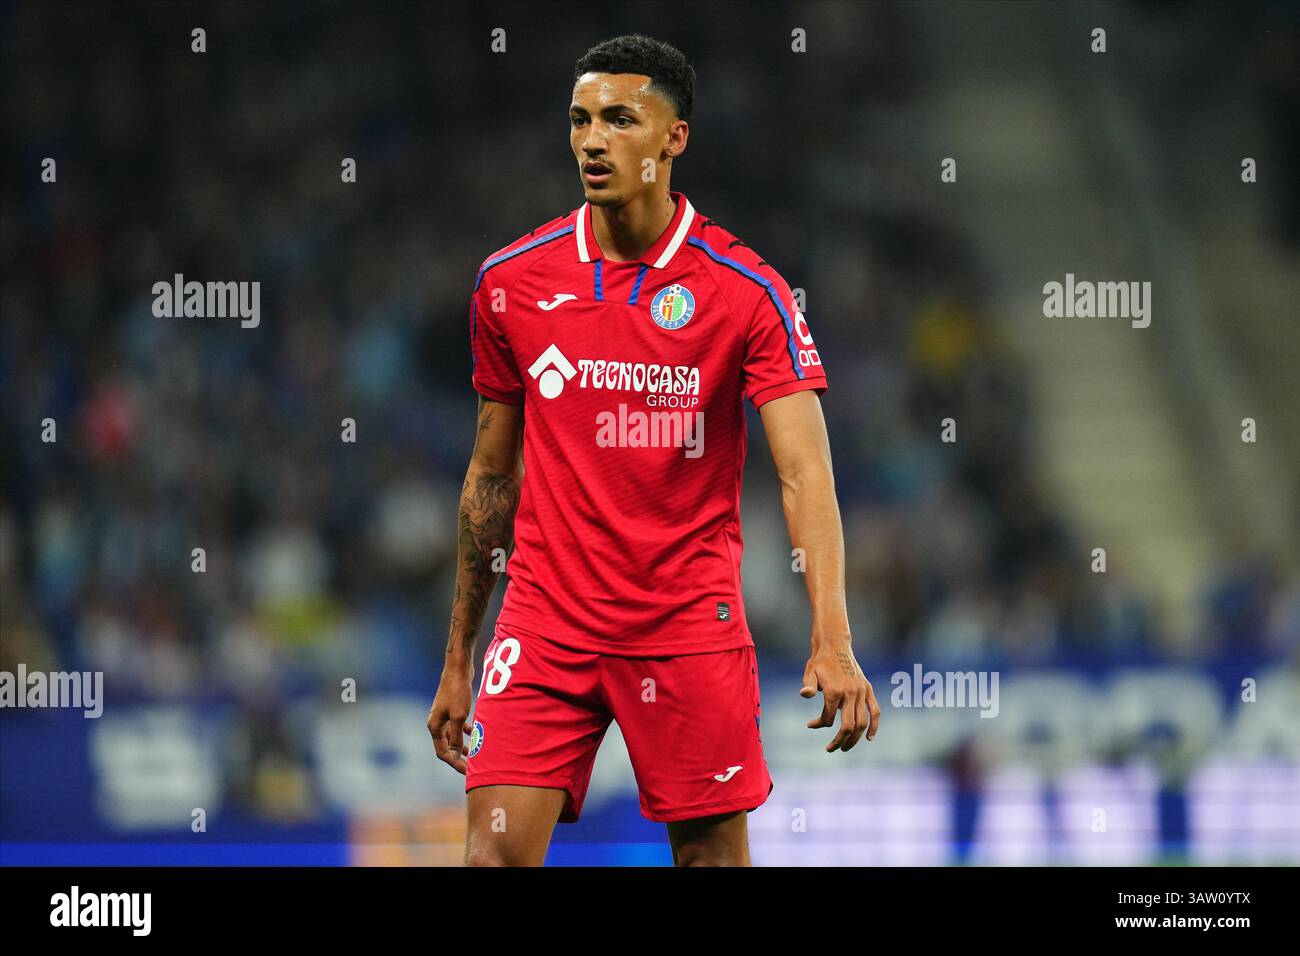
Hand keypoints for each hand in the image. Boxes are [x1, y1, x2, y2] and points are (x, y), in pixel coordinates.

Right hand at [427, 657, 474, 773]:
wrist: (458, 668)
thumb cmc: (457, 691)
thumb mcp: (458, 715)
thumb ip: (456, 736)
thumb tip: (455, 755)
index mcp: (434, 726)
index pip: (442, 752)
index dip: (454, 763)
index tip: (467, 771)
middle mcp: (436, 722)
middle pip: (446, 746)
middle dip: (459, 757)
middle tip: (473, 766)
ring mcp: (443, 715)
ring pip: (452, 736)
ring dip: (462, 745)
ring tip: (475, 753)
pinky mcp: (451, 708)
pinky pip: (456, 726)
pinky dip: (464, 732)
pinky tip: (473, 734)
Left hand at [800, 643, 879, 751]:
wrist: (835, 646)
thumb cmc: (820, 662)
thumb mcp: (810, 672)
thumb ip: (808, 685)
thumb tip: (804, 695)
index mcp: (834, 691)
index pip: (828, 718)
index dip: (819, 724)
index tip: (810, 724)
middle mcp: (850, 693)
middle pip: (848, 726)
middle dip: (839, 740)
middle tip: (830, 749)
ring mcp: (861, 692)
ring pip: (862, 722)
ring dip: (854, 738)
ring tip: (844, 747)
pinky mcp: (868, 690)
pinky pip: (875, 711)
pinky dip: (874, 726)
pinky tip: (869, 738)